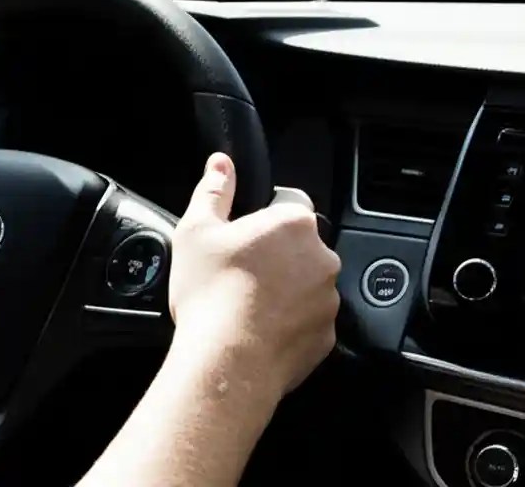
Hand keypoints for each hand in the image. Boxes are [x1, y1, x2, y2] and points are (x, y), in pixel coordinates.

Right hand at [168, 153, 340, 396]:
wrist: (228, 361)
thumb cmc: (211, 292)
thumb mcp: (196, 231)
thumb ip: (213, 192)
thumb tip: (221, 164)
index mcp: (293, 223)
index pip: (287, 201)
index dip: (260, 215)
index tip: (239, 235)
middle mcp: (322, 257)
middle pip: (297, 245)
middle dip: (273, 255)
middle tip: (235, 272)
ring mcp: (328, 299)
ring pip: (304, 283)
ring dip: (282, 289)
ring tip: (244, 304)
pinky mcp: (327, 337)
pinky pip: (307, 320)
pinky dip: (287, 323)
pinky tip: (256, 329)